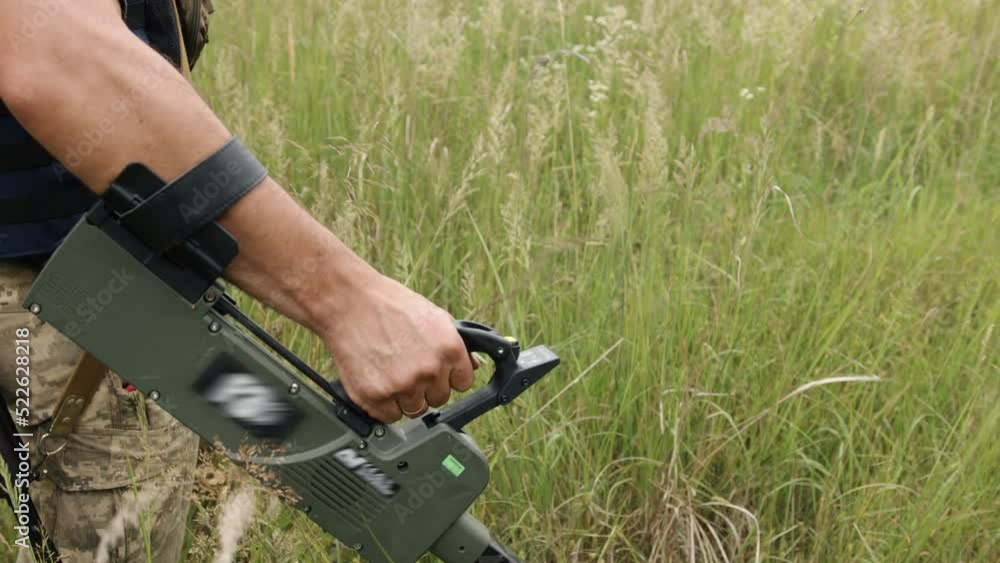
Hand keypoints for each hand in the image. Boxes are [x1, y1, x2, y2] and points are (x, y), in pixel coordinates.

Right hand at [320, 273, 475, 422]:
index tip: (437, 372)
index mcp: (449, 349)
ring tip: (390, 371)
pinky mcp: (376, 396)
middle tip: (407, 367)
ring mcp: (403, 385)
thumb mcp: (434, 316)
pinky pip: (389, 417)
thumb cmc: (389, 305)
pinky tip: (377, 381)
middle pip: (439, 399)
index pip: (463, 383)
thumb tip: (473, 366)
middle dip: (426, 387)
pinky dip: (383, 405)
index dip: (448, 377)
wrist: (349, 302)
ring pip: (415, 410)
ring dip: (405, 397)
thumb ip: (457, 345)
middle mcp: (429, 369)